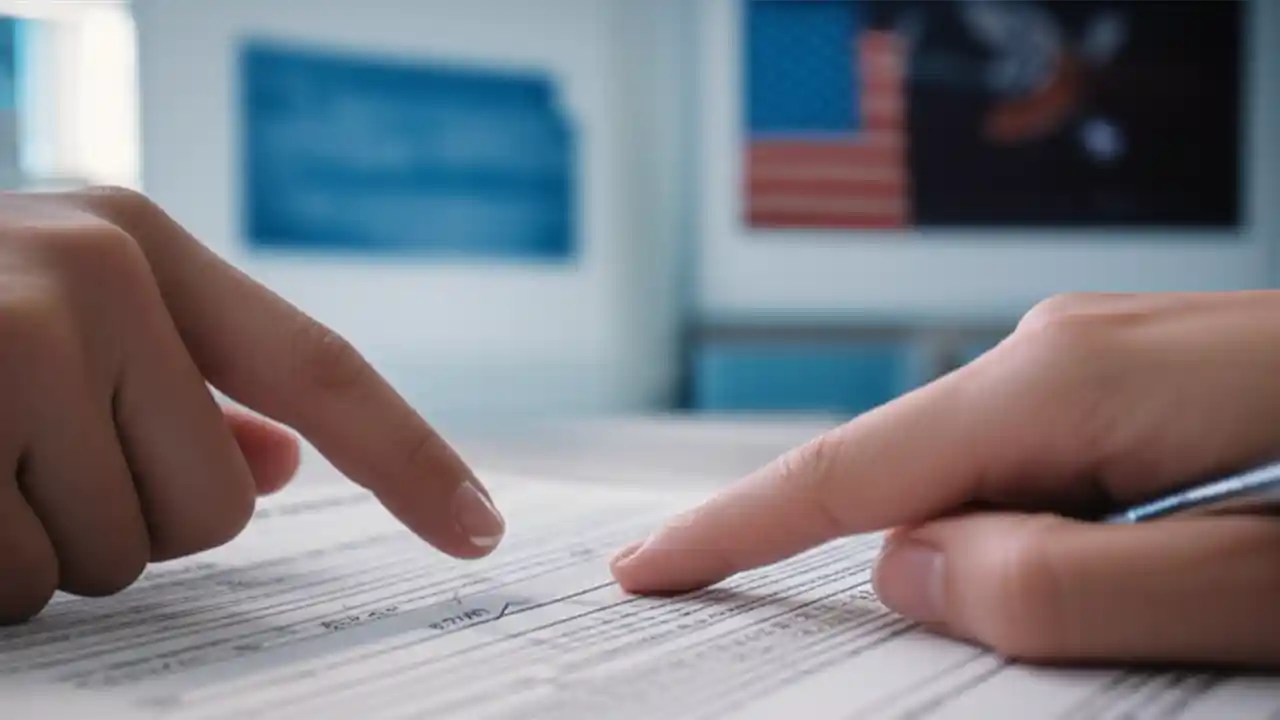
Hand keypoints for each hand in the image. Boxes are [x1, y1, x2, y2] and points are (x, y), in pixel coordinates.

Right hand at [0, 188, 503, 621]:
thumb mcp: (59, 312)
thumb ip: (182, 379)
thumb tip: (283, 461)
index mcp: (138, 243)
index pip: (315, 368)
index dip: (409, 456)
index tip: (481, 525)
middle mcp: (93, 277)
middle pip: (223, 504)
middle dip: (141, 515)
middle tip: (32, 448)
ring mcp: (11, 346)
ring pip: (122, 555)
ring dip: (53, 542)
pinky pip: (25, 582)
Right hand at [613, 292, 1279, 666]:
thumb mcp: (1256, 587)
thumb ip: (1062, 590)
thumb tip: (907, 569)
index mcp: (1060, 389)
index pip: (845, 472)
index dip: (732, 530)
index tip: (644, 565)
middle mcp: (1058, 353)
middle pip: (909, 477)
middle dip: (886, 568)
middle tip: (973, 641)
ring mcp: (1095, 357)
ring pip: (979, 480)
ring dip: (991, 563)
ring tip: (1120, 613)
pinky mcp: (1132, 379)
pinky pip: (1034, 469)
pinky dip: (1032, 535)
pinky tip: (1109, 572)